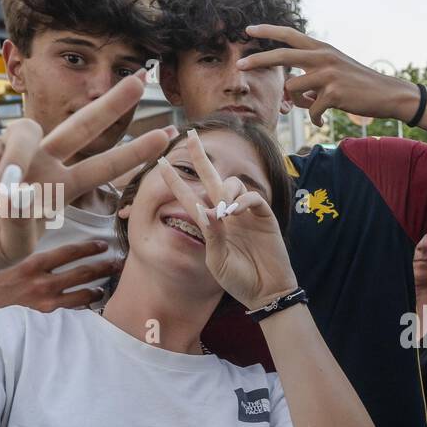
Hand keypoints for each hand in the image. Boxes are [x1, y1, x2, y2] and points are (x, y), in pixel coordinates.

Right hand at [0, 71, 169, 300]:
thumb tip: (19, 187)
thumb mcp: (15, 244)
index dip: (134, 152)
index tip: (166, 136)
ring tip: (2, 191)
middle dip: (112, 103)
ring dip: (17, 160)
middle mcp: (40, 163)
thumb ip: (24, 220)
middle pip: (82, 125)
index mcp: (60, 187)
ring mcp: (7, 153)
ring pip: (24, 131)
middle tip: (141, 79)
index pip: (104, 166)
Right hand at [0, 240, 122, 315]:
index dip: (90, 248)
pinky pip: (71, 308)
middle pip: (81, 273)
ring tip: (110, 283)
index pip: (69, 252)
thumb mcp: (8, 252)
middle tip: (119, 263)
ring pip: (81, 294)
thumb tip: (43, 222)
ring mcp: (44, 300)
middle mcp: (40, 282)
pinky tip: (94, 299)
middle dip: (103, 268)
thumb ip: (27, 241)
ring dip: (99, 288)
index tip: (104, 245)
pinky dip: (84, 303)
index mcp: (32, 262)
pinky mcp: (44, 312)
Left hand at [157, 129, 296, 307]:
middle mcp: (226, 213)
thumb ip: (210, 234)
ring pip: (233, 184)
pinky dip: (243, 201)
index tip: (160, 162)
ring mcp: (246, 213)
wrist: (265, 292)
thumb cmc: (238, 279)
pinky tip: (235, 212)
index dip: (174, 181)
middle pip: (211, 177)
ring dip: (225, 191)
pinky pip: (253, 197)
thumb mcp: (216, 260)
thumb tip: (204, 209)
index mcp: (210, 224)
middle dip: (200, 156)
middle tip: (189, 135)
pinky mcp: (265, 217)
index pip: (189, 196)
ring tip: (224, 213)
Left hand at [239, 24, 417, 126]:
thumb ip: (311, 77)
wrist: (387, 94)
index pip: (290, 35)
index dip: (268, 31)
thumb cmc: (359, 86)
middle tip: (239, 65)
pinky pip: (311, 109)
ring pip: (293, 88)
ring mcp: (328, 73)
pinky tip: (324, 121)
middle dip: (258, 60)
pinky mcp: (334, 92)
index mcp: (322, 48)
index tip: (248, 30)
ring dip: (298, 102)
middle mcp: (323, 56)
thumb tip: (292, 94)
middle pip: (282, 55)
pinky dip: (315, 118)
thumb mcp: (334, 72)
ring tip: (315, 107)